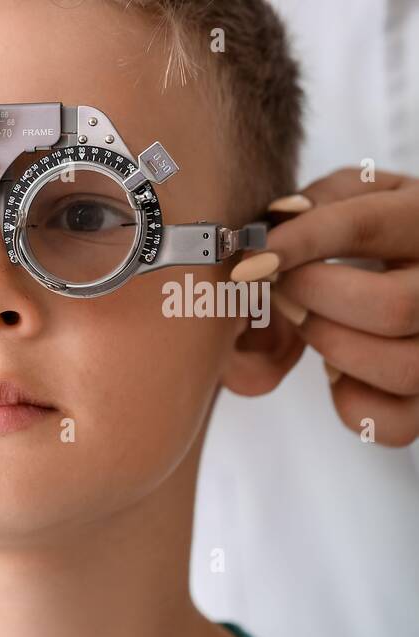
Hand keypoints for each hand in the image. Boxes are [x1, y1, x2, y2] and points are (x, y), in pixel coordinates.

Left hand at [234, 169, 418, 445]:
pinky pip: (391, 421)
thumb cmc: (364, 231)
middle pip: (393, 307)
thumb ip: (310, 205)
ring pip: (402, 368)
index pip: (365, 226)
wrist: (403, 267)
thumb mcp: (346, 198)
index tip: (249, 263)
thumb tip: (277, 223)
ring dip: (332, 348)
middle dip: (315, 302)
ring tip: (310, 323)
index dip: (300, 244)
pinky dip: (350, 402)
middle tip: (283, 291)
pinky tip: (338, 370)